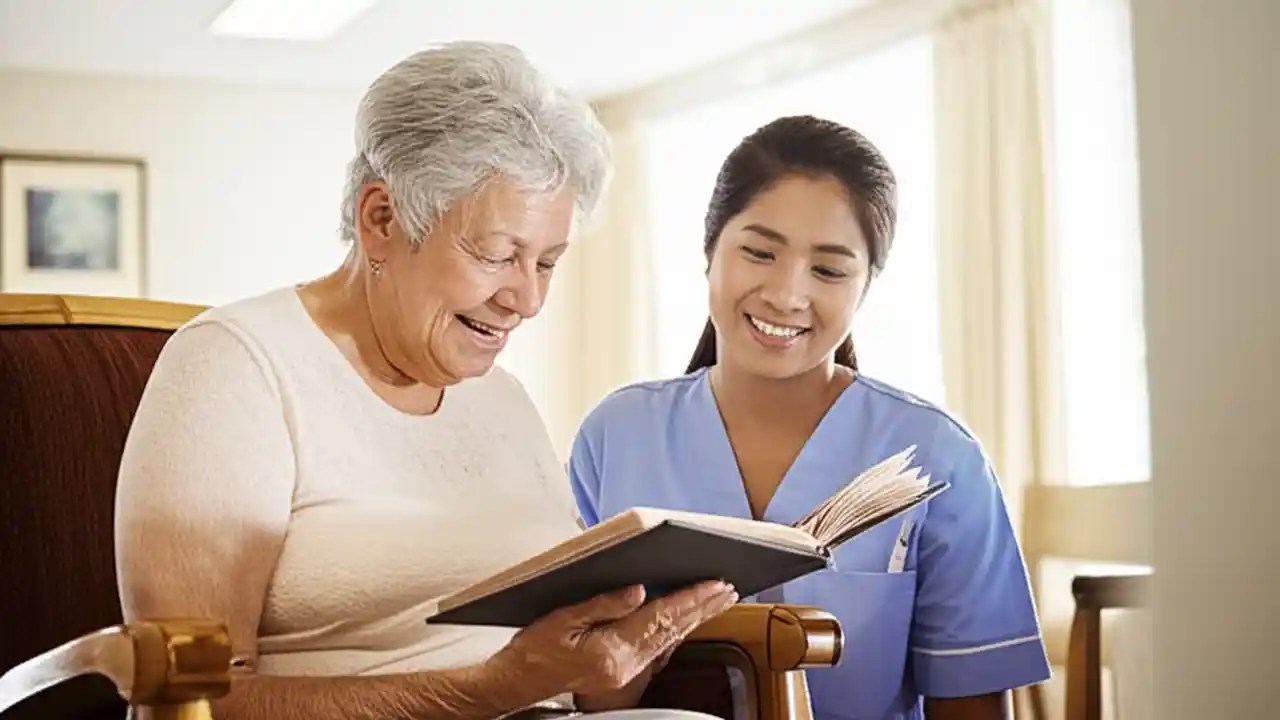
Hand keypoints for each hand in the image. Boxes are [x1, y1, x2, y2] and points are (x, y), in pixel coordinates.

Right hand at [481, 580, 737, 705]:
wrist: (515, 685)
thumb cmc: (530, 652)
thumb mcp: (561, 620)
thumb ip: (602, 605)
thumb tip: (639, 590)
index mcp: (609, 652)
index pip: (660, 619)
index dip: (690, 599)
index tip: (714, 584)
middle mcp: (623, 666)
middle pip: (672, 632)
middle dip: (702, 608)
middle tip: (727, 589)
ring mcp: (624, 674)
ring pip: (669, 642)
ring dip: (694, 619)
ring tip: (717, 600)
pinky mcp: (620, 674)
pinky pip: (656, 650)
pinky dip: (675, 632)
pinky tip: (685, 621)